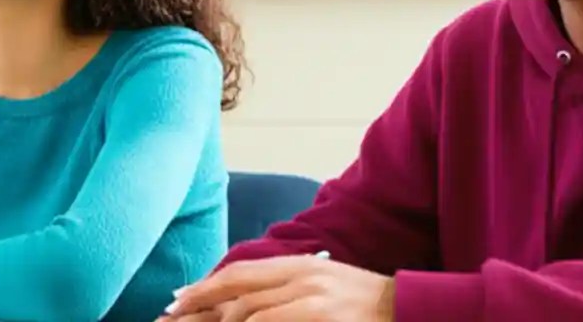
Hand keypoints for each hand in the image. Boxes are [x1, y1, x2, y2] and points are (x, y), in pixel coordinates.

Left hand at [159, 256, 394, 321]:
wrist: (411, 309)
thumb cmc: (367, 304)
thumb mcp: (325, 285)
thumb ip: (288, 288)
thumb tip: (247, 303)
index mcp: (300, 265)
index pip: (240, 273)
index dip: (205, 286)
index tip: (177, 300)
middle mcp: (302, 276)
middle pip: (237, 290)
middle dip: (200, 307)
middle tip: (171, 320)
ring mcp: (312, 298)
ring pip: (249, 314)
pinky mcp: (323, 317)